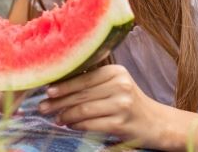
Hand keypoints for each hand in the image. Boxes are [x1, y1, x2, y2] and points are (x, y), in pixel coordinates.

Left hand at [39, 64, 163, 147]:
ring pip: (83, 110)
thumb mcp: (116, 84)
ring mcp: (121, 105)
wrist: (155, 122)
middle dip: (58, 102)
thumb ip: (93, 82)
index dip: (63, 86)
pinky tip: (70, 126)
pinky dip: (77, 126)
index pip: (83, 78)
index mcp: (116, 72)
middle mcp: (120, 85)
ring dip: (65, 116)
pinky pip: (90, 124)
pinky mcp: (120, 123)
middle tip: (42, 107)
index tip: (47, 91)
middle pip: (81, 95)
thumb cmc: (129, 102)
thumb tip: (58, 86)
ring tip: (56, 119)